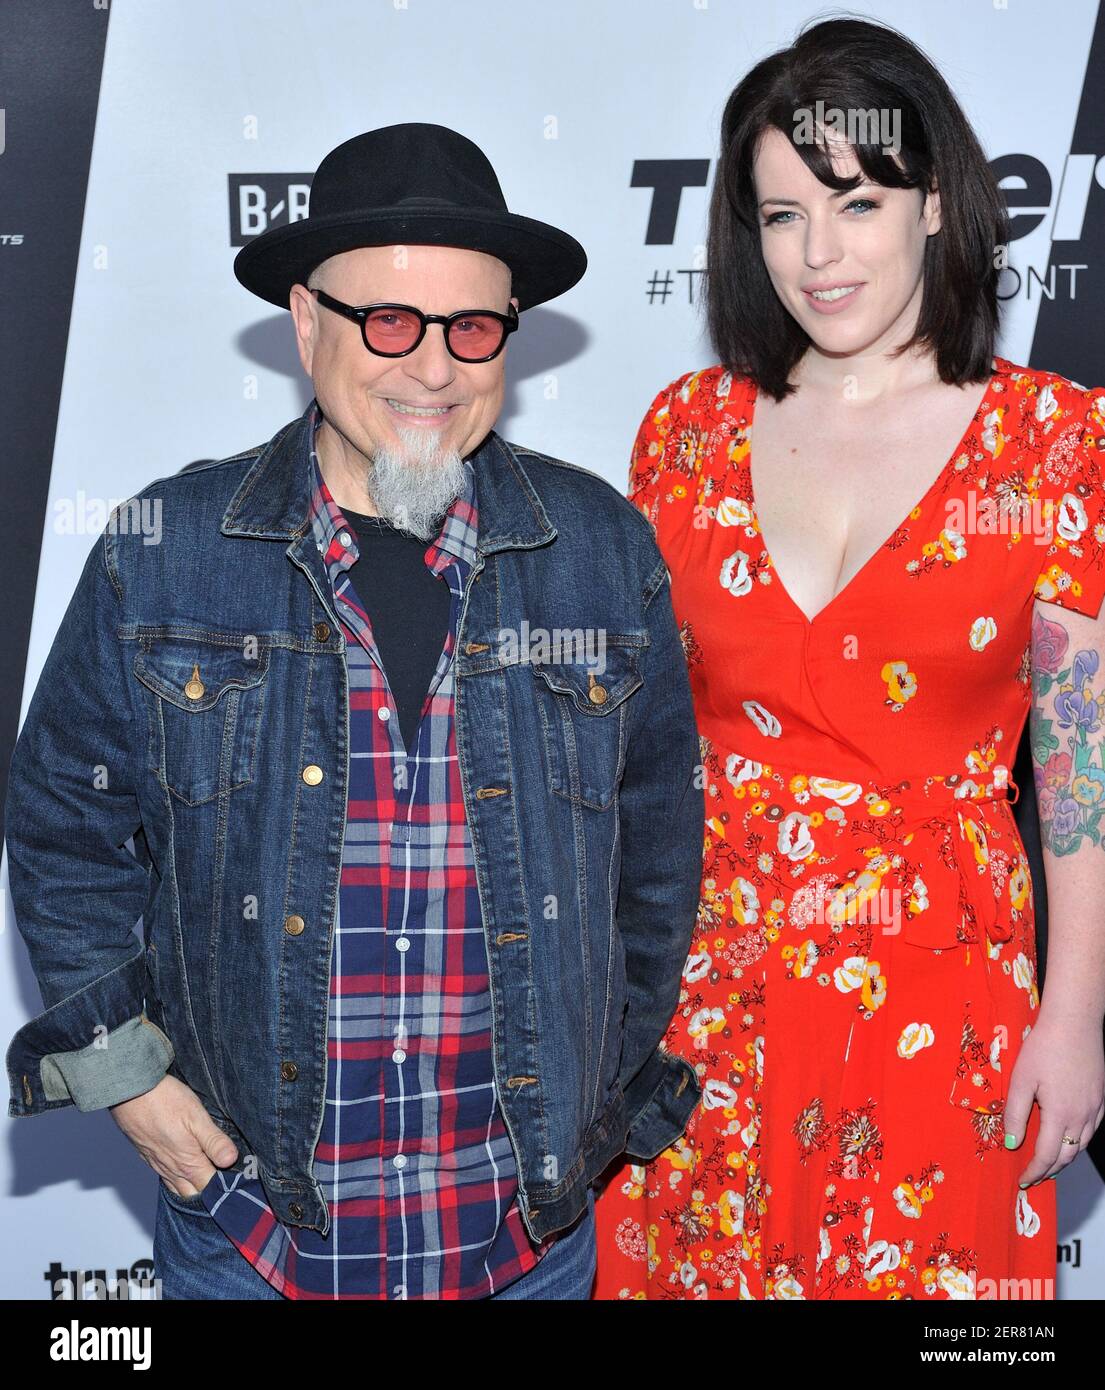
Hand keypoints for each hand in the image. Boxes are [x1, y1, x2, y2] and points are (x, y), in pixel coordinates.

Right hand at [109, 1074, 238, 1196]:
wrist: (130, 1093)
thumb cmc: (164, 1101)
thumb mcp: (196, 1117)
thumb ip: (214, 1141)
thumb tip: (231, 1160)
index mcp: (188, 1162)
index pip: (211, 1188)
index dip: (226, 1189)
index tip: (240, 1184)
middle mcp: (172, 1169)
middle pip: (195, 1194)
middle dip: (211, 1194)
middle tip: (227, 1187)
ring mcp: (158, 1164)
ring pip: (179, 1189)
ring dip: (194, 1190)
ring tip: (210, 1185)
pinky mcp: (148, 1157)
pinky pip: (166, 1179)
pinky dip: (178, 1182)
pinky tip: (185, 1174)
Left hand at [1004, 1012, 1104, 1186]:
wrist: (1075, 1022)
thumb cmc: (1044, 1047)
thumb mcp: (1021, 1080)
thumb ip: (1015, 1113)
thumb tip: (1012, 1143)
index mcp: (1060, 1115)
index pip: (1046, 1156)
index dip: (1034, 1172)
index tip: (1022, 1180)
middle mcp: (1082, 1117)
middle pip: (1067, 1156)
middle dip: (1049, 1170)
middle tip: (1034, 1177)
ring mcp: (1095, 1108)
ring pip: (1081, 1145)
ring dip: (1065, 1158)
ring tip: (1049, 1163)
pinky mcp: (1101, 1098)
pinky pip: (1092, 1129)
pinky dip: (1078, 1141)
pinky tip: (1070, 1139)